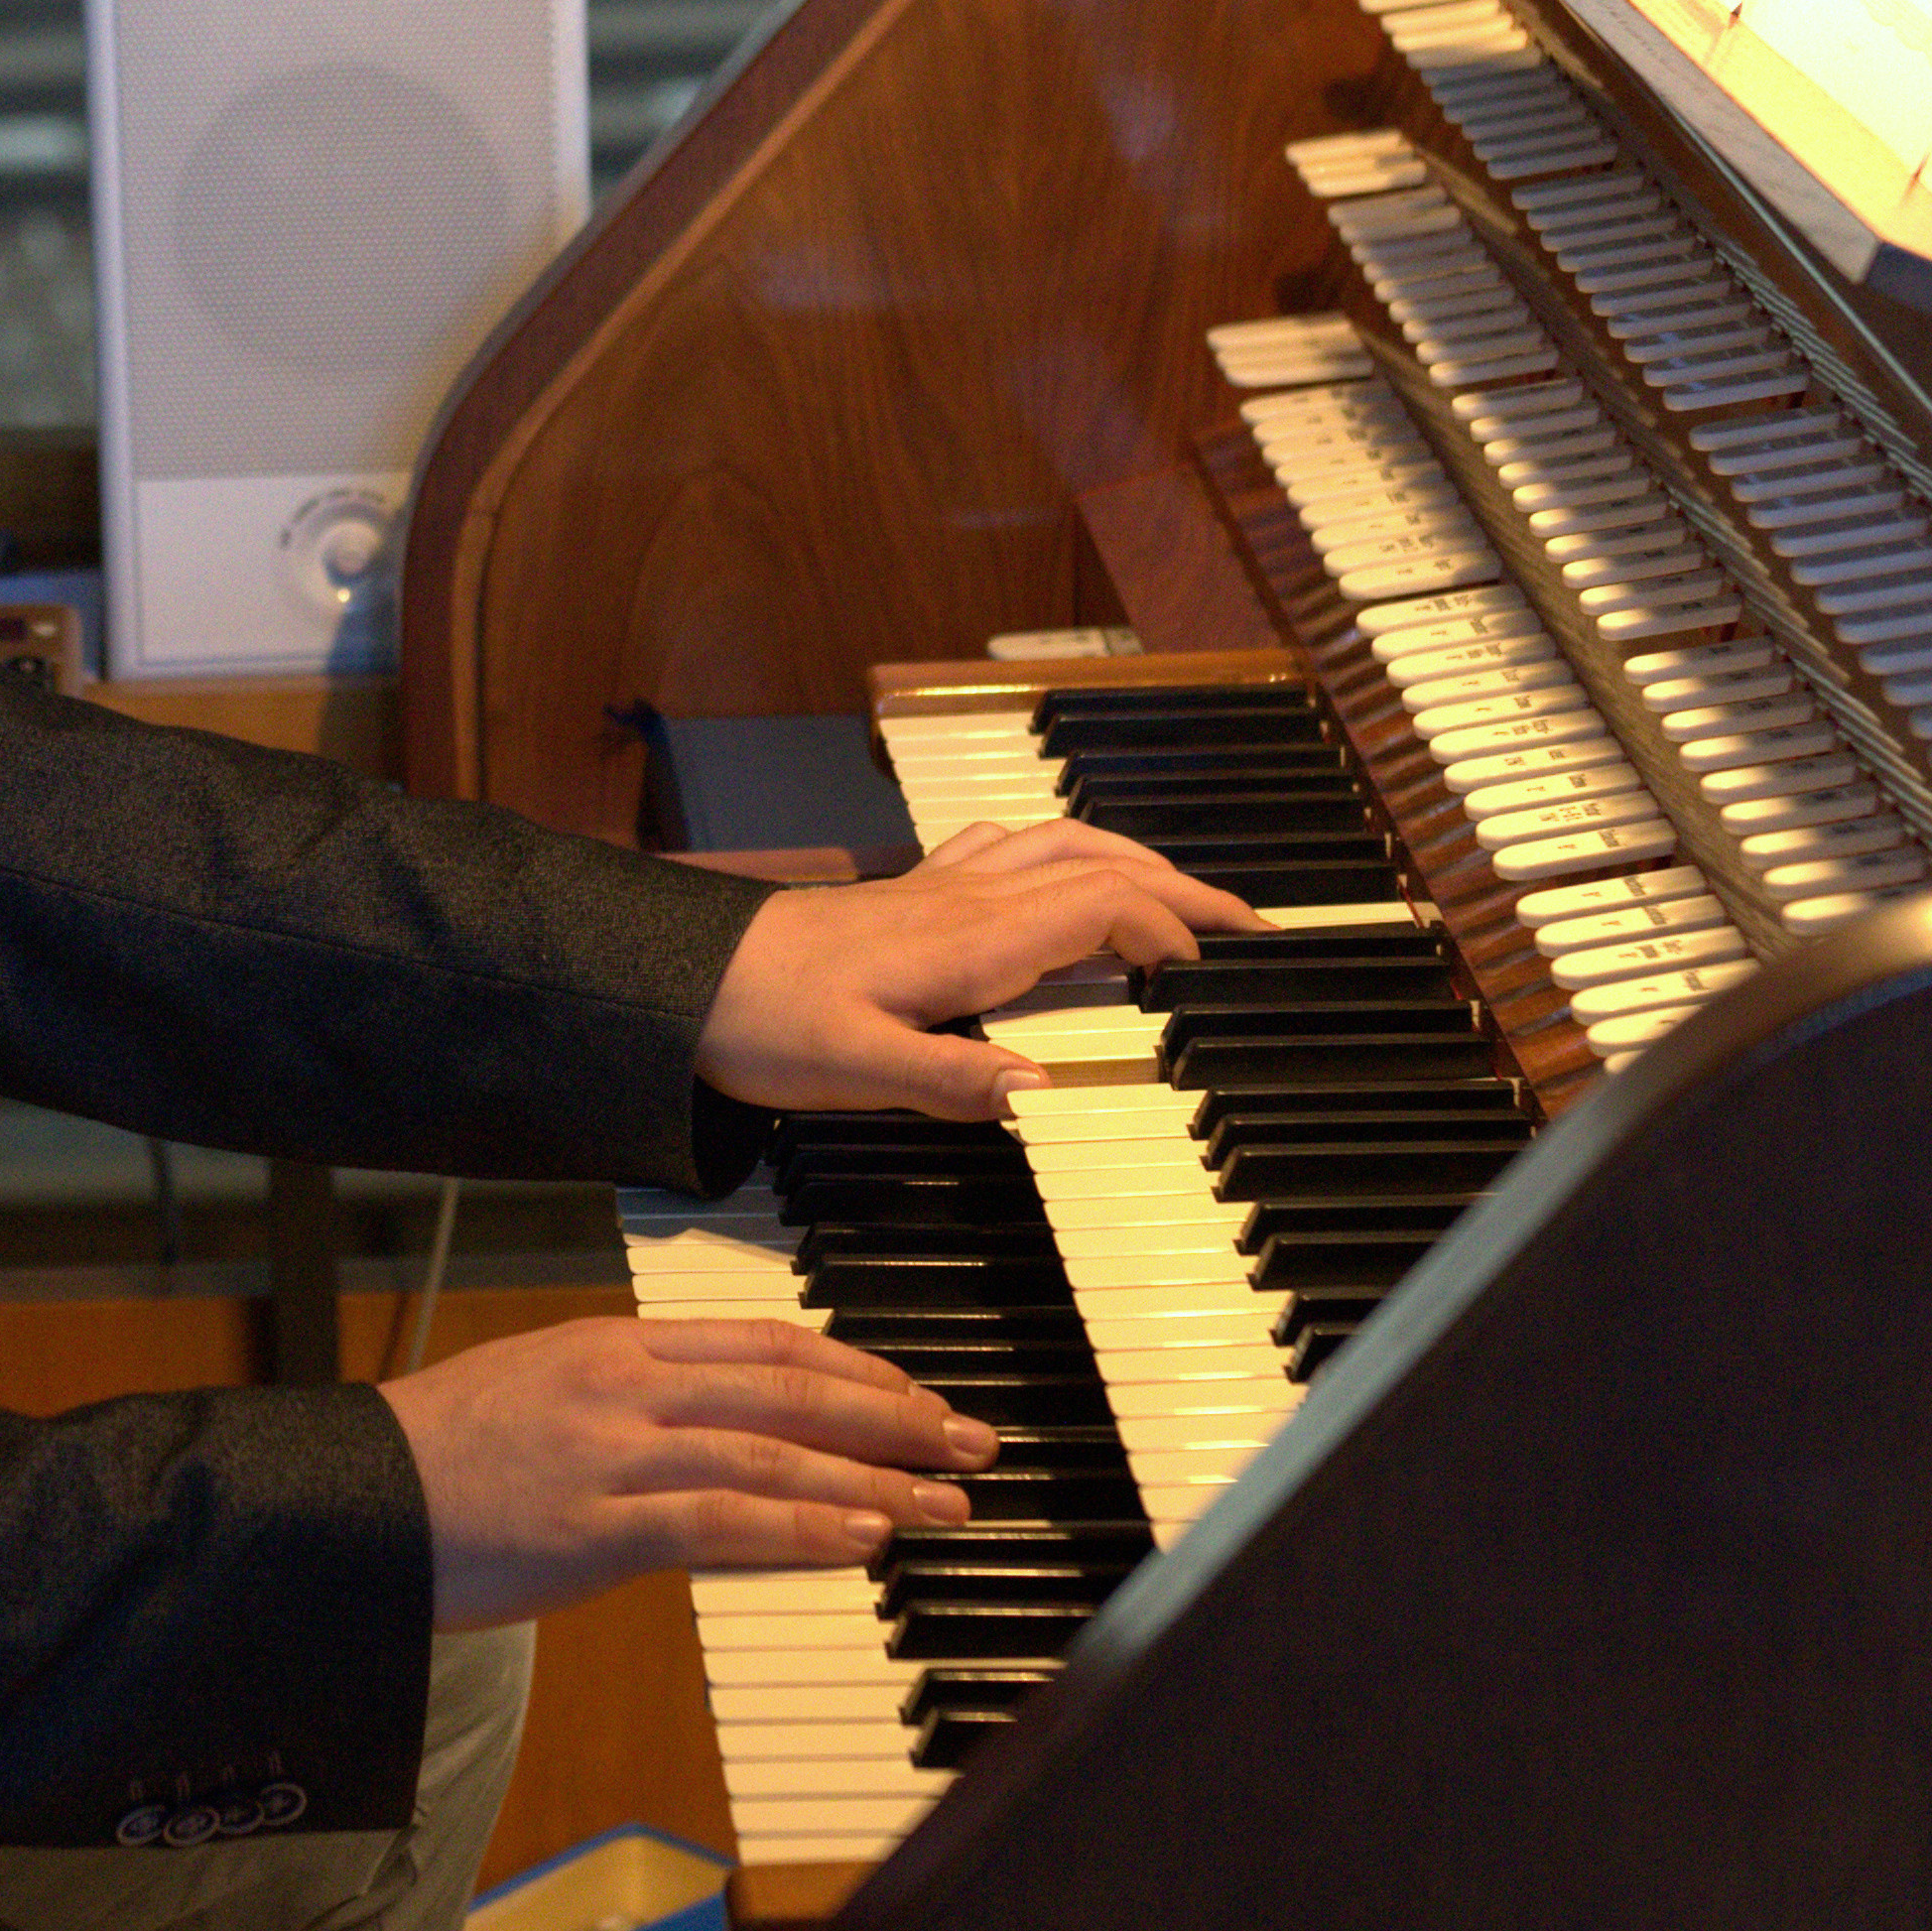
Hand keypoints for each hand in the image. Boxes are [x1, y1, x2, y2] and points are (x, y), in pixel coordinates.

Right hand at [378, 1315, 997, 1629]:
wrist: (354, 1498)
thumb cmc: (438, 1451)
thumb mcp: (537, 1386)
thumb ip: (626, 1393)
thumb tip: (711, 1416)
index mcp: (612, 1346)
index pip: (761, 1343)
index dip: (852, 1366)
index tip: (914, 1392)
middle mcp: (623, 1388)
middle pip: (786, 1392)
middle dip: (891, 1417)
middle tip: (968, 1442)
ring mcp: (611, 1456)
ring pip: (769, 1456)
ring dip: (869, 1480)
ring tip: (940, 1502)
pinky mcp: (596, 1530)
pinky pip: (719, 1525)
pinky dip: (797, 1529)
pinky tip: (858, 1538)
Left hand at [693, 819, 1258, 1118]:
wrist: (683, 980)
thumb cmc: (762, 1025)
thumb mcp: (851, 1069)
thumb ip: (948, 1078)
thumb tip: (1039, 1086)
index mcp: (967, 939)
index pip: (1100, 904)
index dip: (1171, 925)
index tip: (1217, 970)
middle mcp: (962, 899)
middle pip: (1097, 862)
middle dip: (1181, 885)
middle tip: (1249, 924)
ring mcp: (937, 889)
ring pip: (1058, 844)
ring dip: (1131, 859)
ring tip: (1184, 895)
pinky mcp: (909, 895)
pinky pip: (1007, 848)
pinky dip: (1064, 853)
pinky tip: (1069, 874)